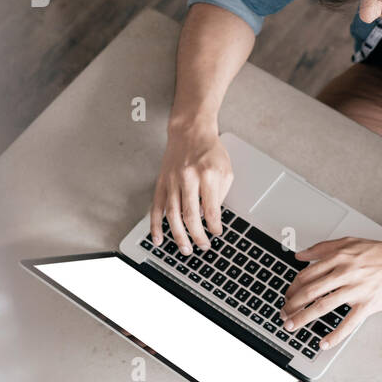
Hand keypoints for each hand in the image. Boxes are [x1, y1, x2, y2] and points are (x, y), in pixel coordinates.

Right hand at [151, 121, 232, 251]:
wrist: (190, 131)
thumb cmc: (210, 150)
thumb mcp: (225, 169)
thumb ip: (220, 193)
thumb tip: (212, 217)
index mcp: (207, 175)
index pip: (211, 208)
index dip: (214, 226)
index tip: (217, 233)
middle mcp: (188, 178)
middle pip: (190, 215)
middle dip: (197, 235)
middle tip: (203, 247)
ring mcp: (172, 181)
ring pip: (172, 214)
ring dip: (178, 235)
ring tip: (185, 249)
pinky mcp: (161, 182)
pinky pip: (157, 207)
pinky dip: (156, 225)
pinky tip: (158, 238)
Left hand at [280, 238, 381, 348]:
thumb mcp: (352, 242)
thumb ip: (324, 248)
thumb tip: (301, 254)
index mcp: (339, 257)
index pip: (307, 274)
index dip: (292, 287)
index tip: (287, 295)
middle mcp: (345, 272)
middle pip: (309, 291)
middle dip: (291, 304)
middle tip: (283, 313)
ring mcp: (356, 290)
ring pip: (322, 306)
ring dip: (303, 318)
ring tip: (292, 326)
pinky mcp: (367, 304)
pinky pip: (348, 323)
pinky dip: (334, 335)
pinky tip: (323, 342)